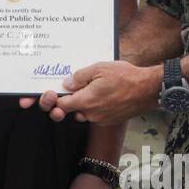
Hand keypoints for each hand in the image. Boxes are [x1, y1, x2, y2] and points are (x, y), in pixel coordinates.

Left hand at [22, 60, 157, 123]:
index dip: (48, 101)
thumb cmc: (126, 76)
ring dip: (76, 104)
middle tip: (53, 94)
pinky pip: (92, 114)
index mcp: (86, 101)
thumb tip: (65, 84)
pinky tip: (95, 94)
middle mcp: (90, 113)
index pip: (60, 104)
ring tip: (79, 90)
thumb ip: (79, 77)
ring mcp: (100, 118)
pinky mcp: (108, 119)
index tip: (38, 96)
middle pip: (67, 111)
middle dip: (58, 105)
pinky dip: (89, 106)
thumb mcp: (99, 68)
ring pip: (80, 113)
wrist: (149, 89)